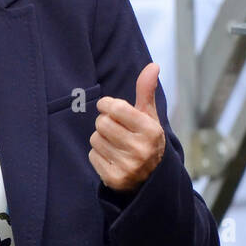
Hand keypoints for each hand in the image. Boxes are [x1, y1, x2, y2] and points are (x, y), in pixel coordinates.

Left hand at [89, 62, 165, 191]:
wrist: (151, 178)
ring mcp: (128, 166)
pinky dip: (98, 155)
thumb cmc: (146, 139)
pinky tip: (112, 157)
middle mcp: (141, 149)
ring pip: (95, 139)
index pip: (116, 108)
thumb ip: (147, 91)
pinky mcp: (115, 179)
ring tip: (114, 144)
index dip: (107, 105)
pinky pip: (93, 156)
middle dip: (104, 123)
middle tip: (114, 129)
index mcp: (151, 131)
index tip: (108, 107)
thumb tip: (153, 66)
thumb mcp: (149, 116)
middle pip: (102, 123)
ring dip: (101, 139)